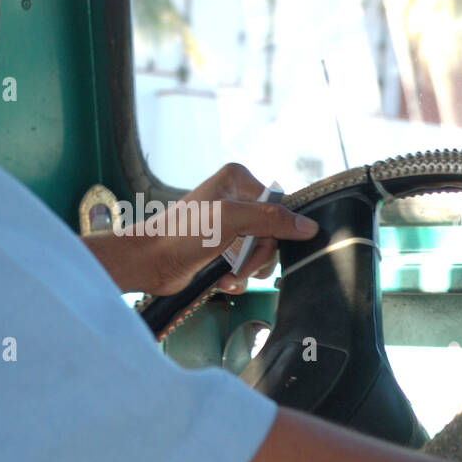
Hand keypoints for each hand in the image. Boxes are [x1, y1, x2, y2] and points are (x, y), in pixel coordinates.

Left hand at [130, 163, 318, 295]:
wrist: (150, 263)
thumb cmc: (184, 234)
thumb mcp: (231, 219)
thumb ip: (272, 219)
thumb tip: (311, 227)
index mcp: (239, 180)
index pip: (280, 207)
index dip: (276, 231)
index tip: (257, 244)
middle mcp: (237, 200)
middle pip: (274, 234)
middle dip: (259, 256)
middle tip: (240, 265)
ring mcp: (231, 227)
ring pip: (264, 254)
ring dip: (249, 271)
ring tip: (228, 276)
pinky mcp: (225, 250)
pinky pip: (249, 267)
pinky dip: (239, 278)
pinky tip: (222, 280)